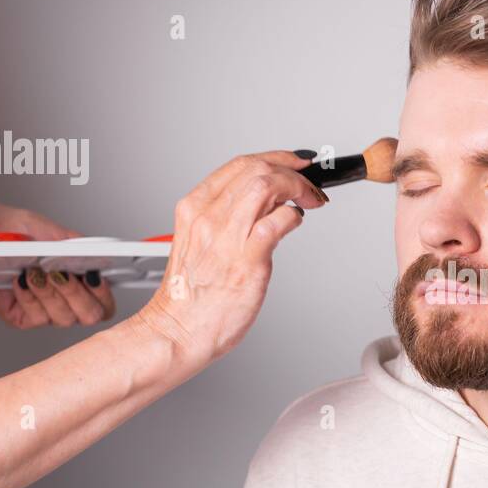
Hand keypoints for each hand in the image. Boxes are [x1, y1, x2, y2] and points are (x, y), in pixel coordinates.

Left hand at [0, 195, 116, 327]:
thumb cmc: (7, 226)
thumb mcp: (47, 229)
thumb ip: (75, 245)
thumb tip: (97, 256)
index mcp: (81, 277)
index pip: (106, 301)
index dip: (105, 293)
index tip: (94, 275)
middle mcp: (67, 298)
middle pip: (90, 315)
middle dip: (76, 293)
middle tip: (61, 272)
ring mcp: (45, 310)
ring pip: (63, 318)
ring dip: (51, 293)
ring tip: (36, 271)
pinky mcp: (21, 316)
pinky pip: (35, 317)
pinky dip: (29, 297)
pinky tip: (20, 280)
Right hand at [135, 152, 327, 369]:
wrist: (178, 330)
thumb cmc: (190, 296)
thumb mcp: (200, 243)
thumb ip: (227, 220)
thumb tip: (265, 206)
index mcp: (194, 208)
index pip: (238, 165)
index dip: (274, 158)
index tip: (292, 162)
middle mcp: (208, 217)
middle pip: (255, 169)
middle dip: (290, 169)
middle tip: (308, 183)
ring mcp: (227, 236)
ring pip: (266, 185)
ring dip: (297, 187)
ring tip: (309, 199)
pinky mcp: (246, 259)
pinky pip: (278, 221)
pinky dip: (294, 215)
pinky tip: (296, 222)